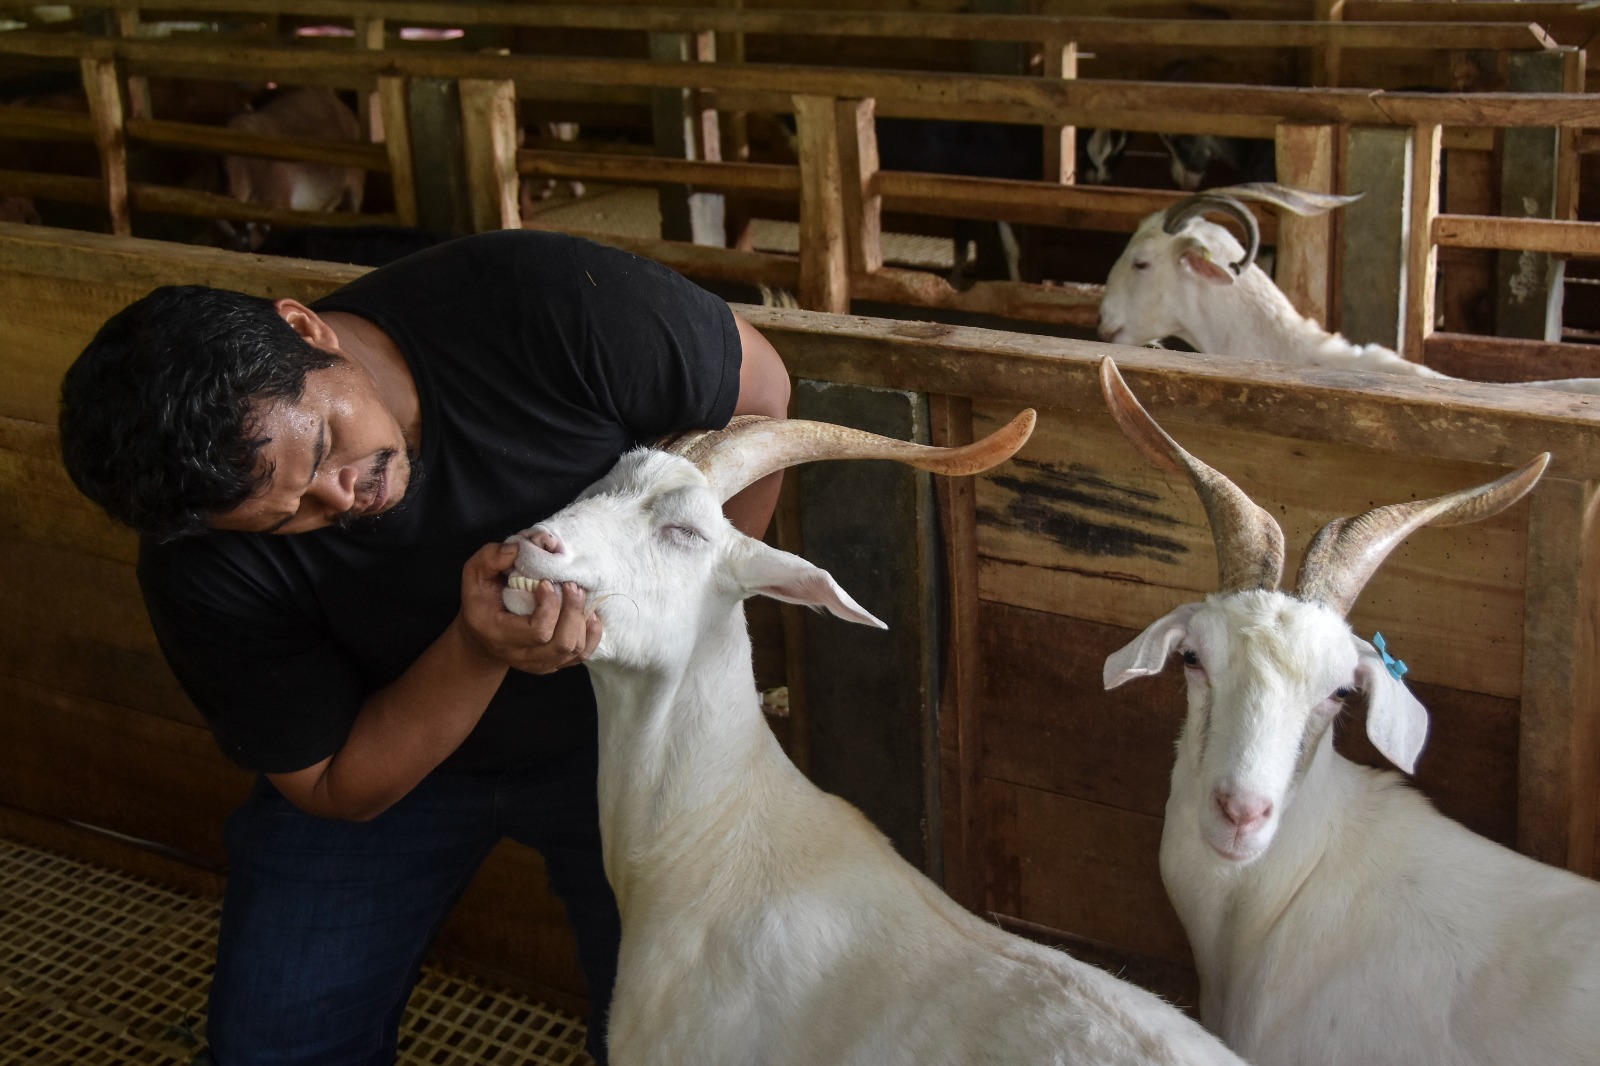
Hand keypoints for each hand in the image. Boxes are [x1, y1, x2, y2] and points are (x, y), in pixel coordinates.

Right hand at [457, 542, 601, 673]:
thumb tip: (517, 550)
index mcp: (501, 636)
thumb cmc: (481, 600)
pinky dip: (591, 634)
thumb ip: (490, 559)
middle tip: (572, 586)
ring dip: (583, 619)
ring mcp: (540, 663)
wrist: (482, 634)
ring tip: (578, 595)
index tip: (546, 583)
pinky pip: (582, 655)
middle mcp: (521, 656)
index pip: (539, 632)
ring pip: (575, 650)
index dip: (550, 606)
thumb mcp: (475, 576)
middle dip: (573, 611)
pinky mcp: (554, 663)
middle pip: (562, 643)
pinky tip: (588, 614)